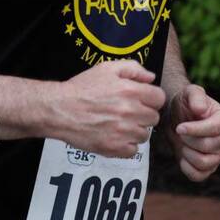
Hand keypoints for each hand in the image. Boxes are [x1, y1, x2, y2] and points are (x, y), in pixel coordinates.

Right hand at [44, 59, 165, 157]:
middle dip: (144, 115)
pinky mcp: (113, 147)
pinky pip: (132, 151)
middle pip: (154, 118)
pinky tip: (115, 136)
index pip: (159, 98)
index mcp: (131, 91)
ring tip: (120, 125)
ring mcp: (122, 131)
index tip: (142, 101)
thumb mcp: (107, 68)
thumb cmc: (82, 87)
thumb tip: (151, 78)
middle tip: (129, 113)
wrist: (59, 109)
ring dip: (136, 131)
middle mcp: (130, 112)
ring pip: (144, 135)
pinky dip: (126, 146)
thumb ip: (133, 69)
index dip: (151, 99)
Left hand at [165, 84, 219, 182]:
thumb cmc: (185, 104)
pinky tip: (182, 156)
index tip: (180, 127)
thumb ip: (196, 96)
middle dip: (188, 140)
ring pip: (204, 162)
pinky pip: (199, 176)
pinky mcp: (210, 167)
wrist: (177, 118)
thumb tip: (201, 110)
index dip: (195, 130)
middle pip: (208, 146)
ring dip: (187, 154)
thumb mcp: (189, 93)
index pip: (215, 129)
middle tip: (180, 132)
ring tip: (183, 143)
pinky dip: (187, 168)